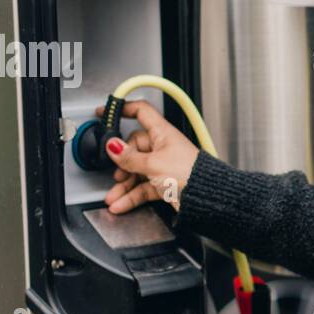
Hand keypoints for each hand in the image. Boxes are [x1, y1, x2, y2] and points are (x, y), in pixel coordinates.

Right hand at [100, 99, 199, 213]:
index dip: (123, 109)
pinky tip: (120, 203)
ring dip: (123, 185)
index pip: (141, 113)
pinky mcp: (164, 184)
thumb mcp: (153, 164)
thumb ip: (130, 157)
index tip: (106, 112)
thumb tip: (113, 146)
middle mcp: (163, 147)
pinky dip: (131, 196)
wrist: (207, 199)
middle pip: (134, 148)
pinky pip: (142, 188)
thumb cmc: (190, 174)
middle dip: (121, 163)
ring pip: (137, 172)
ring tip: (113, 196)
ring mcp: (163, 166)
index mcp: (163, 133)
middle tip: (116, 173)